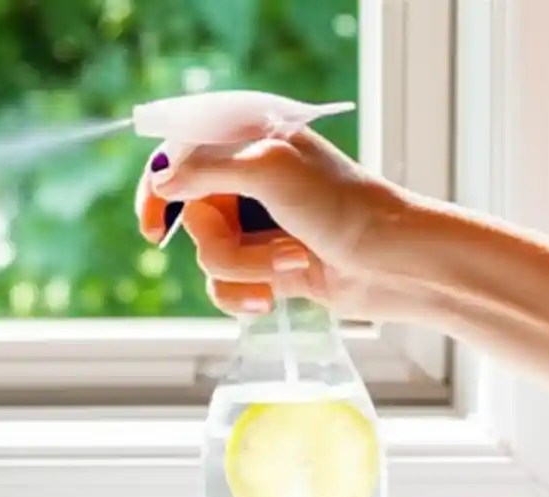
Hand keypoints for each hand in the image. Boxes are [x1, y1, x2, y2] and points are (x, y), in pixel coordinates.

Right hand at [138, 129, 430, 320]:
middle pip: (190, 217)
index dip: (157, 191)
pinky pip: (222, 287)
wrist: (394, 262)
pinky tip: (274, 299)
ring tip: (293, 264)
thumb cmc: (342, 205)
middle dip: (223, 241)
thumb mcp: (269, 171)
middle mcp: (249, 182)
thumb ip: (206, 170)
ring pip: (208, 256)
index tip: (154, 227)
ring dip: (246, 269)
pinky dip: (243, 296)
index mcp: (249, 145)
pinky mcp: (265, 268)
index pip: (178, 157)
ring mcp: (257, 227)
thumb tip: (161, 181)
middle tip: (259, 245)